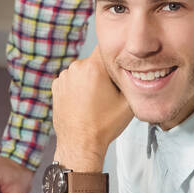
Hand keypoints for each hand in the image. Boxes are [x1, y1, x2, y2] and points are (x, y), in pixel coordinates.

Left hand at [50, 47, 133, 162]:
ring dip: (89, 79)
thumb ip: (132, 80)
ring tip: (95, 100)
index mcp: (94, 67)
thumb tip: (137, 70)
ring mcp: (64, 77)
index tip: (120, 66)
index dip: (115, 56)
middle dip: (103, 71)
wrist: (80, 144)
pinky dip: (78, 87)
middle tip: (109, 91)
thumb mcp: (128, 102)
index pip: (107, 48)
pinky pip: (72, 80)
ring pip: (83, 70)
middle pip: (95, 61)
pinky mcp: (56, 86)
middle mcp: (76, 68)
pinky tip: (84, 102)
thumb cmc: (104, 125)